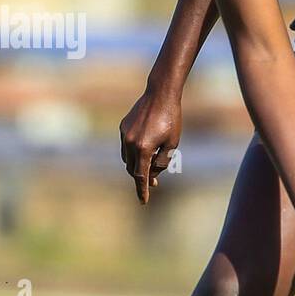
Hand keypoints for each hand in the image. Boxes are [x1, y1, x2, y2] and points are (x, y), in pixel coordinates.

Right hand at [120, 83, 181, 204]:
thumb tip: (151, 176)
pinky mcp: (123, 127)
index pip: (141, 176)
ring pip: (128, 159)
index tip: (143, 201)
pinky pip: (126, 146)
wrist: (160, 94)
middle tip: (155, 183)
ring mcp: (124, 134)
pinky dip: (134, 152)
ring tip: (151, 164)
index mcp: (143, 149)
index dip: (142, 190)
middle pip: (133, 169)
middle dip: (142, 178)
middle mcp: (130, 143)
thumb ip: (161, 162)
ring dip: (137, 165)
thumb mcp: (172, 144)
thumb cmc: (171, 120)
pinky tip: (146, 148)